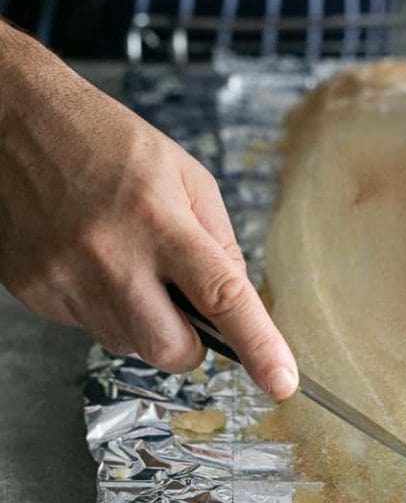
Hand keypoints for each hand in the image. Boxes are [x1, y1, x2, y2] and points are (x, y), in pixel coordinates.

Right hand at [0, 24, 296, 398]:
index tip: (281, 381)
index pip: (222, 297)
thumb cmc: (105, 138)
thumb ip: (219, 237)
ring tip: (132, 264)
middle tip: (186, 305)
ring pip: (129, 344)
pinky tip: (96, 262)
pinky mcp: (37, 292)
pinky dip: (107, 308)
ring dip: (147, 322)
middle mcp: (111, 256)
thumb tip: (236, 295)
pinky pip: (89, 327)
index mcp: (160, 220)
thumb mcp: (184, 173)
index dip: (259, 345)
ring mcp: (67, 279)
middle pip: (171, 349)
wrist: (17, 122)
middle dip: (192, 343)